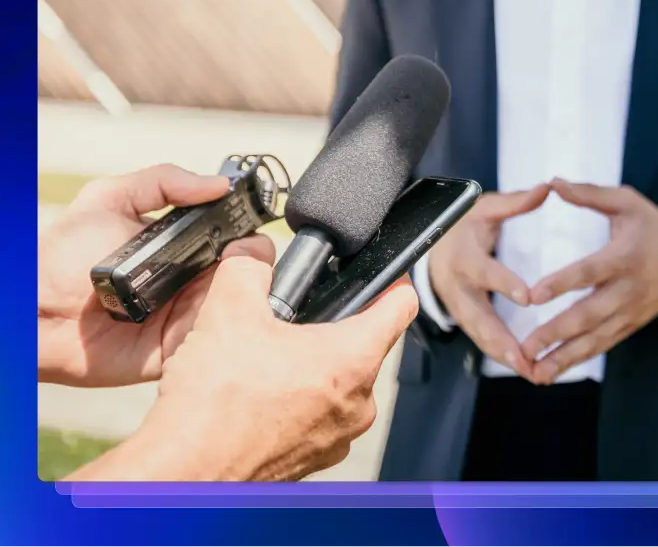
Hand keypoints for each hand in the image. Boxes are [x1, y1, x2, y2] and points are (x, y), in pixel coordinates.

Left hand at [37, 164, 275, 387]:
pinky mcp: (176, 350)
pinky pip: (212, 344)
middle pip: (245, 275)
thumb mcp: (109, 199)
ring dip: (238, 296)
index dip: (249, 234)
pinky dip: (221, 333)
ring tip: (221, 286)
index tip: (250, 227)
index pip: (234, 241)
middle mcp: (190, 284)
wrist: (34, 309)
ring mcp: (185, 318)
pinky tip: (214, 317)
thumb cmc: (62, 256)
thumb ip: (163, 181)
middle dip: (252, 263)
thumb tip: (218, 183)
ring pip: (236, 308)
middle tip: (234, 258)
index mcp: (182, 249)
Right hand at [68, 257, 418, 480]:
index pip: (401, 306)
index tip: (382, 276)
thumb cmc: (213, 407)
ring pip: (336, 382)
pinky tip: (257, 395)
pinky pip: (316, 415)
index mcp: (353, 360)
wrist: (186, 472)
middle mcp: (357, 402)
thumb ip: (248, 267)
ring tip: (264, 361)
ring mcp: (337, 434)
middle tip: (288, 321)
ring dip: (307, 367)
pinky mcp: (313, 456)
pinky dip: (293, 401)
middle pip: (363, 345)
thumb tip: (253, 254)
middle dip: (327, 327)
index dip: (392, 281)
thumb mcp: (227, 310)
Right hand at [429, 184, 551, 378]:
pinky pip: (481, 340)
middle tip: (524, 357)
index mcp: (464, 256)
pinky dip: (501, 355)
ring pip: (478, 335)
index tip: (527, 296)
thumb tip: (547, 188)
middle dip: (500, 339)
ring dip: (502, 355)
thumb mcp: (485, 208)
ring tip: (530, 371)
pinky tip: (526, 370)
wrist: (431, 241)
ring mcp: (458, 306)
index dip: (504, 283)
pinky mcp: (463, 318)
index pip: (485, 271)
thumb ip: (516, 202)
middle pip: (477, 317)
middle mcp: (457, 286)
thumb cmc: (465, 223)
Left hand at [521, 179, 657, 384]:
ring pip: (594, 340)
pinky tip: (553, 372)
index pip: (589, 272)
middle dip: (556, 334)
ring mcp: (628, 313)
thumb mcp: (627, 202)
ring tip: (535, 373)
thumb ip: (590, 195)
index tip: (533, 295)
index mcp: (623, 257)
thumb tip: (554, 183)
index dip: (562, 284)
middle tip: (526, 347)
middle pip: (588, 315)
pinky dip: (577, 361)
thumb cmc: (653, 228)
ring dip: (564, 358)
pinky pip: (601, 347)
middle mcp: (626, 290)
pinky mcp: (628, 327)